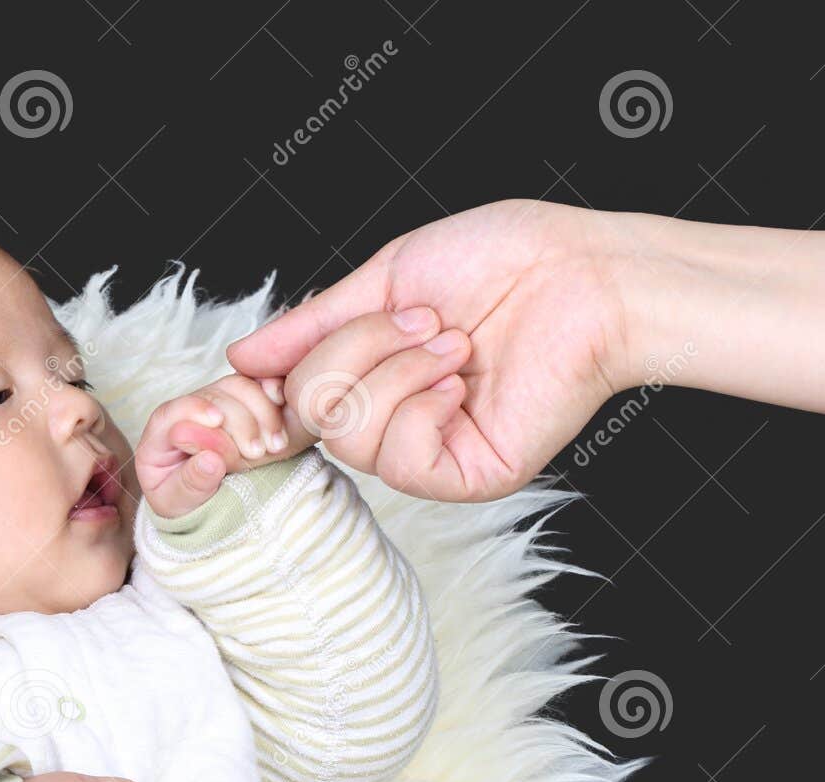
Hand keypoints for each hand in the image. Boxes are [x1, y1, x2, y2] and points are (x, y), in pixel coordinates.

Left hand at [134, 372, 314, 518]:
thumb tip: (210, 461)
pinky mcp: (244, 404)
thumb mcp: (178, 503)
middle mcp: (188, 412)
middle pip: (211, 397)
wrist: (208, 507)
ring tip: (274, 446)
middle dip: (237, 421)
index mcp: (160, 436)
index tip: (216, 420)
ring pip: (239, 388)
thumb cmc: (185, 504)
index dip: (194, 409)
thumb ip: (191, 483)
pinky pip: (260, 387)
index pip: (171, 412)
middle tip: (255, 452)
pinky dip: (273, 393)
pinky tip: (283, 407)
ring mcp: (218, 404)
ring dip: (261, 412)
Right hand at [228, 200, 639, 500]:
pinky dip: (420, 406)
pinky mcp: (467, 476)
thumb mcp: (384, 280)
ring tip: (453, 344)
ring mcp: (431, 454)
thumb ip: (313, 326)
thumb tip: (242, 359)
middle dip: (354, 351)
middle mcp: (396, 423)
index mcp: (372, 379)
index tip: (264, 362)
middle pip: (311, 414)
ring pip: (350, 436)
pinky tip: (459, 380)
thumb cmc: (501, 262)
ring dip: (397, 372)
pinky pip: (401, 461)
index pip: (290, 403)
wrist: (583, 272)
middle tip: (422, 320)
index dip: (271, 386)